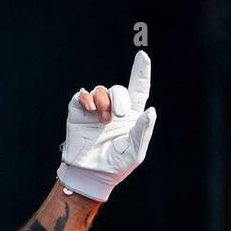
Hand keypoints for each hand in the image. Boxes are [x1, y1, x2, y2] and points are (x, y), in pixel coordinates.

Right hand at [57, 51, 156, 201]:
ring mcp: (96, 109)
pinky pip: (82, 94)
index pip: (138, 89)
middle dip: (118, 99)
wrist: (90, 174)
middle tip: (116, 116)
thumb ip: (143, 130)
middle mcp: (114, 109)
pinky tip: (90, 111)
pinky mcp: (79, 111)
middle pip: (118, 89)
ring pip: (100, 89)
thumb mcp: (135, 151)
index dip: (141, 72)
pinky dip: (86, 99)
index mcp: (131, 117)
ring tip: (102, 121)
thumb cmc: (116, 166)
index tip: (143, 56)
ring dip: (103, 102)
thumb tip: (151, 110)